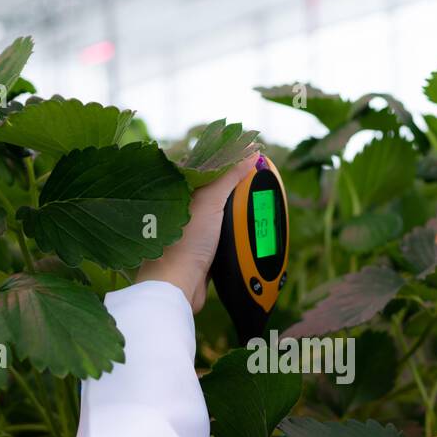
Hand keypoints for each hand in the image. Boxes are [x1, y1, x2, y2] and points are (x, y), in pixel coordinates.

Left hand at [135, 150, 259, 311]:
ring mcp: (193, 228)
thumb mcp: (210, 202)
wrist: (179, 284)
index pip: (208, 165)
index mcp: (180, 190)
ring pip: (220, 210)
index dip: (229, 157)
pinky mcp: (201, 247)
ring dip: (237, 205)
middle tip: (257, 171)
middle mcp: (185, 207)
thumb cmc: (185, 243)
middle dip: (236, 181)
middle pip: (216, 186)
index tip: (250, 152)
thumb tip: (249, 154)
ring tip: (255, 193)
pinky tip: (244, 224)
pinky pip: (222, 231)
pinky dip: (235, 227)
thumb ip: (228, 177)